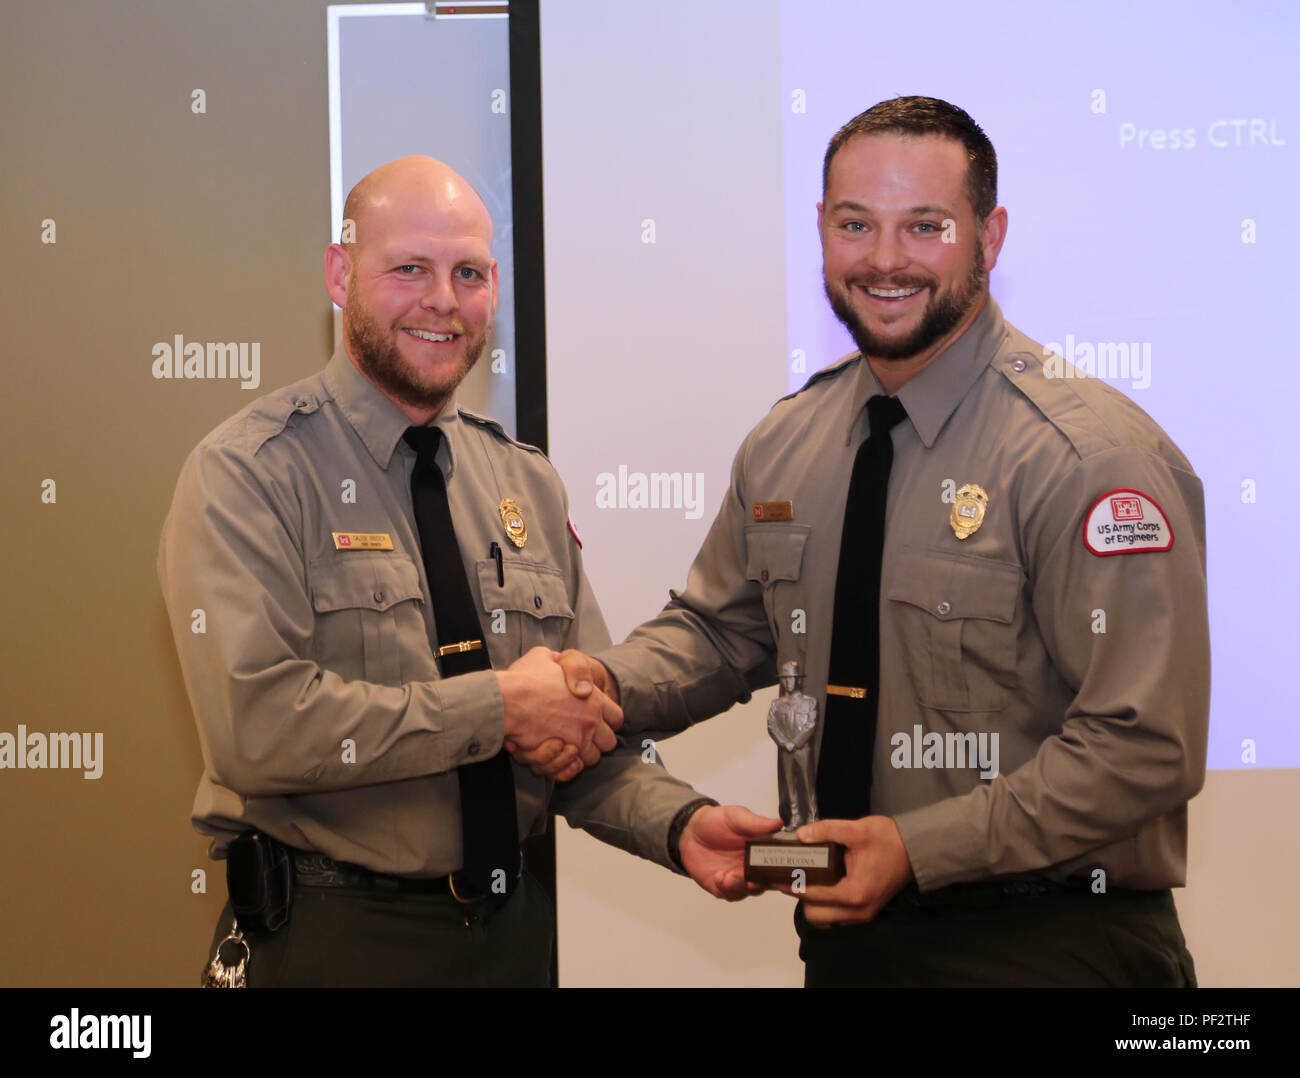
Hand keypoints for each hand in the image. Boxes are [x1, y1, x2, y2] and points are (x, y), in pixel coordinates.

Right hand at [498, 647, 621, 774]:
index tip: (596, 719)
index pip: (616, 718)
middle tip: (581, 735)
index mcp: (593, 699)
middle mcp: (590, 722)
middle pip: (608, 742)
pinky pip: (572, 770)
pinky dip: (567, 767)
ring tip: (565, 745)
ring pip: (591, 759)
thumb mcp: (545, 656)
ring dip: (580, 754)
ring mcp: (576, 740)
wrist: (505, 700)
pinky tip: (556, 755)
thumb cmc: (524, 679)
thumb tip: (565, 667)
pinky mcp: (559, 756)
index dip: (608, 720)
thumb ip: (561, 663)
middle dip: (598, 741)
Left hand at [680, 804, 782, 900]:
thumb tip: (778, 822)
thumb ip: (756, 823)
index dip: (783, 869)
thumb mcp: (736, 817)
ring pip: (749, 890)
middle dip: (761, 883)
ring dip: (741, 887)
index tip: (778, 870)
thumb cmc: (716, 822)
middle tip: (752, 881)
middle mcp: (754, 866)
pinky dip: (725, 889)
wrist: (690, 832)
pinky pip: (730, 894)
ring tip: (729, 878)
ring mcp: (740, 878)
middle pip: (768, 881)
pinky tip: (718, 877)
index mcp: (762, 849)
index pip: (780, 862)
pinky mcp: (724, 887)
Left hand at [774, 816, 912, 925]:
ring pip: (825, 920)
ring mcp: (863, 914)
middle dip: (800, 898)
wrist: (916, 849)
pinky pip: (837, 916)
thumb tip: (801, 835)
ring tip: (805, 880)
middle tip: (791, 877)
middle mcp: (858, 911)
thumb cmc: (889, 840)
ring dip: (812, 904)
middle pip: (815, 916)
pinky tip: (821, 884)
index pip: (812, 896)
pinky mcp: (866, 911)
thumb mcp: (856, 830)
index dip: (792, 886)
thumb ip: (826, 830)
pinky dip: (825, 906)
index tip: (776, 878)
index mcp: (854, 893)